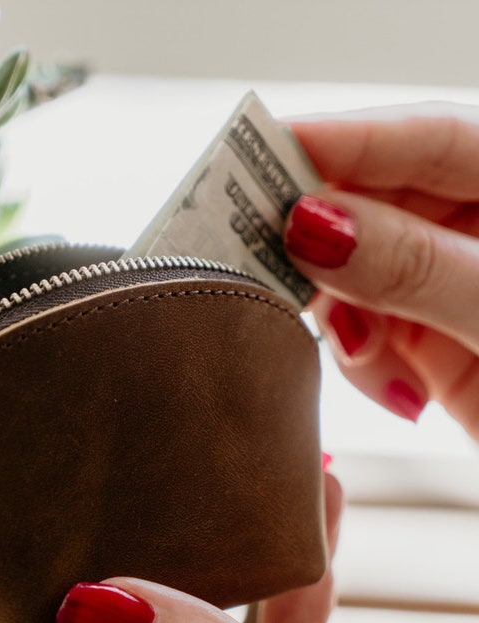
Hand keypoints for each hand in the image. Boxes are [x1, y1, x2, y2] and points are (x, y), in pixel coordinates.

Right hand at [283, 104, 478, 440]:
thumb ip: (414, 267)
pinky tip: (396, 388)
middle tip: (266, 257)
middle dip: (323, 243)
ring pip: (351, 275)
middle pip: (372, 204)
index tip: (261, 151)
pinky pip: (360, 332)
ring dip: (342, 318)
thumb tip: (315, 226)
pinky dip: (360, 363)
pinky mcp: (425, 337)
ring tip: (361, 350)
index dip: (343, 141)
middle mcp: (477, 230)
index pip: (428, 139)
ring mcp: (447, 284)